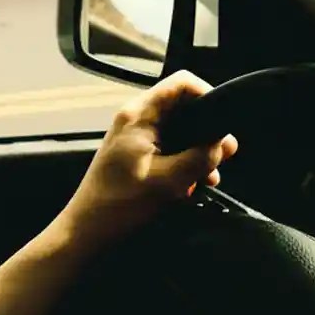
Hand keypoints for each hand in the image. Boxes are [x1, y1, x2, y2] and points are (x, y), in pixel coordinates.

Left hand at [53, 71, 237, 251]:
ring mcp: (135, 135)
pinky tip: (191, 186)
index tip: (222, 125)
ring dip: (197, 151)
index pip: (182, 83)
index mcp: (140, 114)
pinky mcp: (135, 153)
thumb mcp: (170, 181)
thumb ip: (202, 158)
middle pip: (183, 107)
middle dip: (206, 131)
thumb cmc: (121, 204)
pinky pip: (169, 147)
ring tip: (208, 178)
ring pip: (179, 130)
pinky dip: (183, 162)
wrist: (87, 231)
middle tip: (221, 157)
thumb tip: (227, 143)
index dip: (208, 95)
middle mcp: (137, 117)